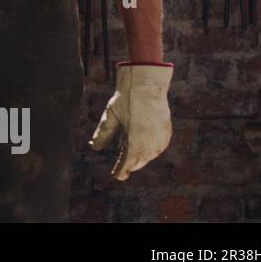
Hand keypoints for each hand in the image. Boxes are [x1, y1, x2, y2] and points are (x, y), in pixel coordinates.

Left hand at [89, 62, 173, 179]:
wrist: (147, 84)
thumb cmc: (126, 99)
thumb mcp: (110, 117)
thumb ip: (102, 134)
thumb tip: (93, 147)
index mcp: (134, 141)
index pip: (128, 163)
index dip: (122, 171)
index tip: (117, 177)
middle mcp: (149, 142)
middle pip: (139, 161)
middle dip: (130, 166)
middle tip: (122, 170)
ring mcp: (160, 137)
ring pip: (150, 155)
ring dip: (141, 159)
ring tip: (132, 161)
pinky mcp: (166, 131)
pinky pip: (159, 147)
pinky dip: (151, 151)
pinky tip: (146, 151)